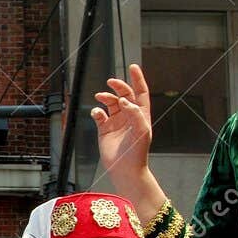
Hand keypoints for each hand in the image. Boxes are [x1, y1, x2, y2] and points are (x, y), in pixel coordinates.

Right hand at [91, 65, 152, 191]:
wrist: (125, 170)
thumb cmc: (137, 152)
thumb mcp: (141, 130)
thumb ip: (134, 112)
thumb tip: (124, 100)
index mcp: (141, 114)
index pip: (140, 92)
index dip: (137, 79)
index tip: (133, 67)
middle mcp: (129, 116)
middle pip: (124, 94)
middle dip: (118, 86)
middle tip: (110, 82)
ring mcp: (116, 122)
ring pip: (110, 103)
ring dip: (105, 97)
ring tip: (100, 97)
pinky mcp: (104, 130)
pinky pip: (99, 115)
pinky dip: (96, 111)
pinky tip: (97, 113)